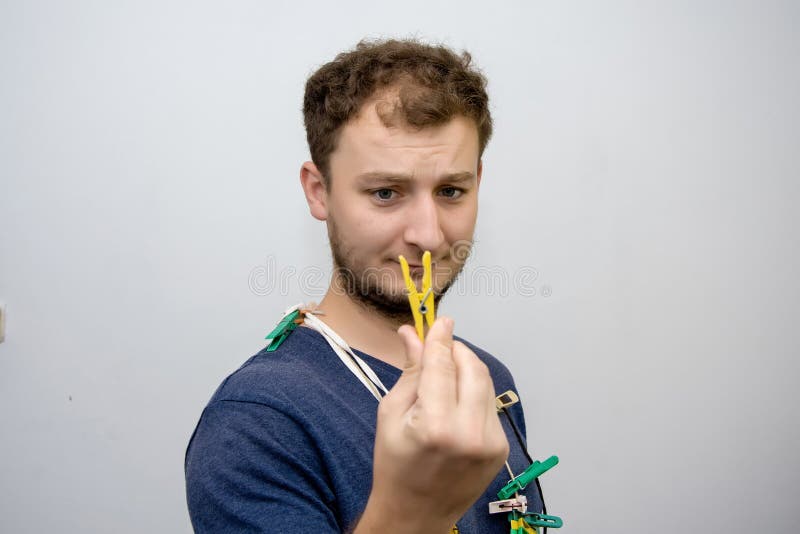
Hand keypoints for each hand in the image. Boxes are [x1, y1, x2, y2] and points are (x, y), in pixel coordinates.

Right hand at [355, 317, 508, 533]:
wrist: (415, 513)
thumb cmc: (395, 466)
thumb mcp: (391, 415)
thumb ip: (410, 372)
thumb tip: (413, 334)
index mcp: (435, 425)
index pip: (442, 365)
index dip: (440, 338)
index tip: (440, 321)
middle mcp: (469, 433)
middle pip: (472, 368)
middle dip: (457, 350)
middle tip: (442, 344)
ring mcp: (490, 442)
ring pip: (485, 383)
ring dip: (466, 370)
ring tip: (445, 376)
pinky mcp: (500, 448)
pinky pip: (489, 405)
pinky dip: (473, 394)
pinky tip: (455, 404)